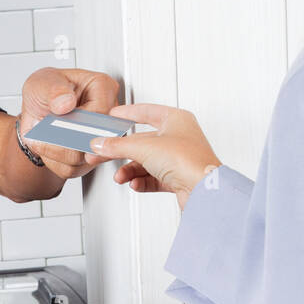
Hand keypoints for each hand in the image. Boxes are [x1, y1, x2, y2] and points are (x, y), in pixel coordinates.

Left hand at [20, 67, 120, 179]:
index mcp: (102, 88)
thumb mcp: (41, 83)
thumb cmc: (44, 93)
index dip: (77, 121)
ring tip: (44, 137)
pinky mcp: (93, 158)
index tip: (57, 119)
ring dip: (57, 152)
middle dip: (65, 140)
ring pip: (85, 158)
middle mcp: (108, 114)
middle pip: (96, 138)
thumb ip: (53, 90)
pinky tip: (50, 147)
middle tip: (45, 131)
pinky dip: (56, 162)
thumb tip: (65, 102)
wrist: (36, 115)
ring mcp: (103, 138)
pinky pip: (76, 169)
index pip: (101, 112)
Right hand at [88, 104, 220, 209]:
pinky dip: (141, 181)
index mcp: (176, 120)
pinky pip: (153, 178)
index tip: (113, 116)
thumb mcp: (144, 148)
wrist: (203, 191)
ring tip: (119, 177)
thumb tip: (101, 144)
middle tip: (101, 153)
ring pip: (146, 162)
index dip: (127, 113)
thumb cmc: (188, 161)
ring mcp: (179, 159)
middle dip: (121, 151)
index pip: (146, 112)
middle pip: (141, 142)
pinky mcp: (178, 178)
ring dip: (129, 170)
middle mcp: (179, 138)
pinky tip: (135, 184)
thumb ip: (117, 146)